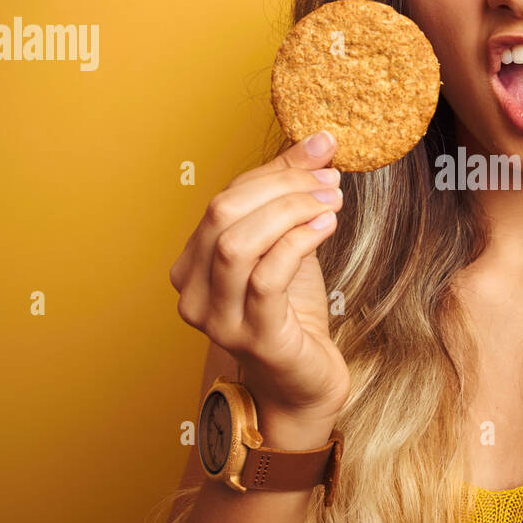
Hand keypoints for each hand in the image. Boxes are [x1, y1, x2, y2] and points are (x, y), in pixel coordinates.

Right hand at [170, 130, 349, 422]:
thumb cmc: (293, 313)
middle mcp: (193, 292)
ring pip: (238, 243)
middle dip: (282, 188)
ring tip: (331, 202)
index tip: (322, 154)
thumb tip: (320, 141)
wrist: (305, 382)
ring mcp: (218, 318)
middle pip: (223, 215)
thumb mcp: (288, 243)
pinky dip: (298, 242)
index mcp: (191, 265)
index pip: (223, 200)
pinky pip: (267, 276)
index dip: (274, 172)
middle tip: (329, 180)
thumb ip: (291, 194)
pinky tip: (326, 227)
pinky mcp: (251, 336)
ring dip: (291, 212)